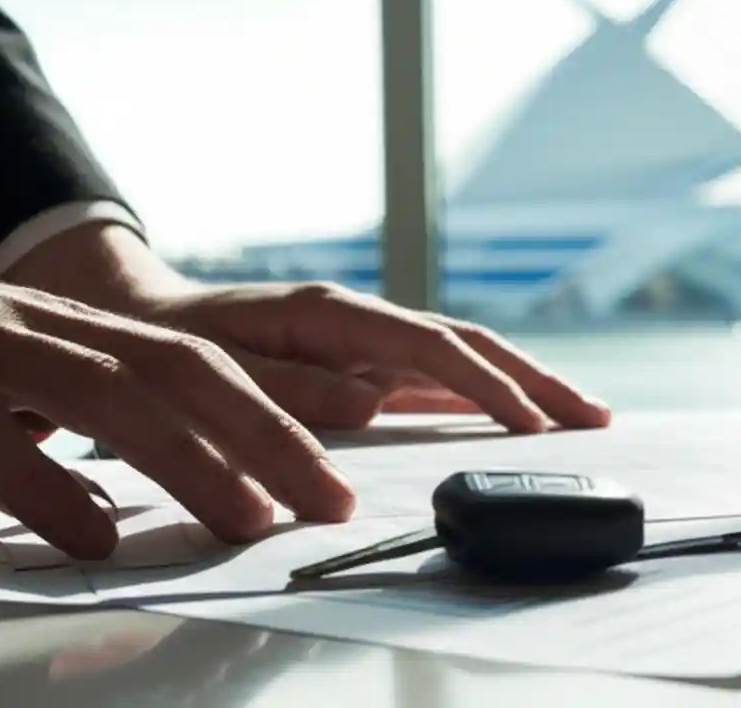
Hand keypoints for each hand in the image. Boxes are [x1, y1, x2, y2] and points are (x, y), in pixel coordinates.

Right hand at [0, 235, 352, 557]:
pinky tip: (91, 534)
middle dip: (269, 434)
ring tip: (248, 518)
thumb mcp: (6, 383)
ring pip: (107, 392)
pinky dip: (44, 483)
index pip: (203, 365)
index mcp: (79, 332)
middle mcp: (49, 329)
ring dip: (189, 456)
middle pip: (184, 371)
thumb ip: (69, 426)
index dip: (279, 414)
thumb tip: (119, 499)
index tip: (333, 476)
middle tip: (330, 501)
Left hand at [5, 225, 610, 432]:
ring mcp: (362, 339)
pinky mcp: (358, 359)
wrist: (144, 320)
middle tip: (595, 416)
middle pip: (465, 344)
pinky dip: (475, 393)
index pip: (431, 348)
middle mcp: (357, 322)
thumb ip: (288, 389)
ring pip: (457, 358)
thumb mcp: (217, 371)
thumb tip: (369, 403)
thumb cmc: (173, 349)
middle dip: (534, 379)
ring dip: (517, 384)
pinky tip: (507, 414)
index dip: (488, 387)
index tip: (537, 423)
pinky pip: (430, 375)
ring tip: (574, 415)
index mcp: (329, 317)